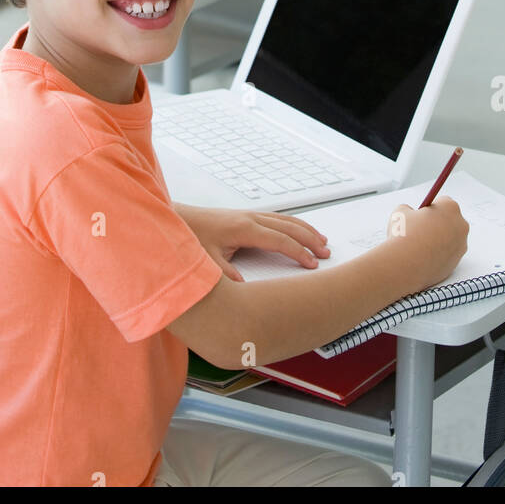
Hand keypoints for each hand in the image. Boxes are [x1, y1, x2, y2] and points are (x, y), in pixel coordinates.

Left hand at [175, 205, 330, 281]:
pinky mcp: (245, 217)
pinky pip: (276, 218)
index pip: (280, 240)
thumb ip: (225, 275)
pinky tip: (297, 230)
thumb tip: (243, 288)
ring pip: (285, 220)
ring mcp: (249, 215)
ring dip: (304, 229)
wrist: (178, 218)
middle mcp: (250, 218)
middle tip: (326, 252)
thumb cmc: (190, 237)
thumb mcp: (206, 262)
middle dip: (309, 239)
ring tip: (321, 240)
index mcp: (244, 229)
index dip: (298, 252)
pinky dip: (292, 224)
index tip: (313, 264)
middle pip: (288, 227)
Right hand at [389, 195, 468, 285]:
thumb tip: (411, 216)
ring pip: (449, 239)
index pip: (443, 202)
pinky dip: (437, 255)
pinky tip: (423, 258)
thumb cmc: (404, 234)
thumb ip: (409, 210)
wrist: (406, 265)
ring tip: (419, 246)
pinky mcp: (457, 263)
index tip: (420, 215)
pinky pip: (447, 255)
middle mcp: (461, 225)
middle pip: (449, 220)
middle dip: (437, 224)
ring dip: (437, 240)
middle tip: (419, 230)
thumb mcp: (401, 212)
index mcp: (450, 207)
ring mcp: (461, 245)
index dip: (429, 208)